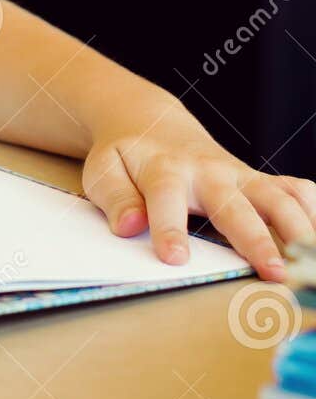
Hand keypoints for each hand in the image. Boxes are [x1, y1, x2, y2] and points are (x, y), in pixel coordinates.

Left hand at [81, 97, 315, 279]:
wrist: (152, 124)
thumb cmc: (128, 156)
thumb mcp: (104, 170)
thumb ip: (115, 198)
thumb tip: (128, 226)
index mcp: (164, 170)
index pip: (166, 200)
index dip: (169, 229)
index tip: (174, 258)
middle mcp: (209, 172)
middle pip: (237, 206)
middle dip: (257, 240)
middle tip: (276, 274)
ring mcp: (240, 176)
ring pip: (279, 199)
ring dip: (300, 231)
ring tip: (310, 263)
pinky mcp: (260, 181)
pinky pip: (296, 190)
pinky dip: (313, 211)